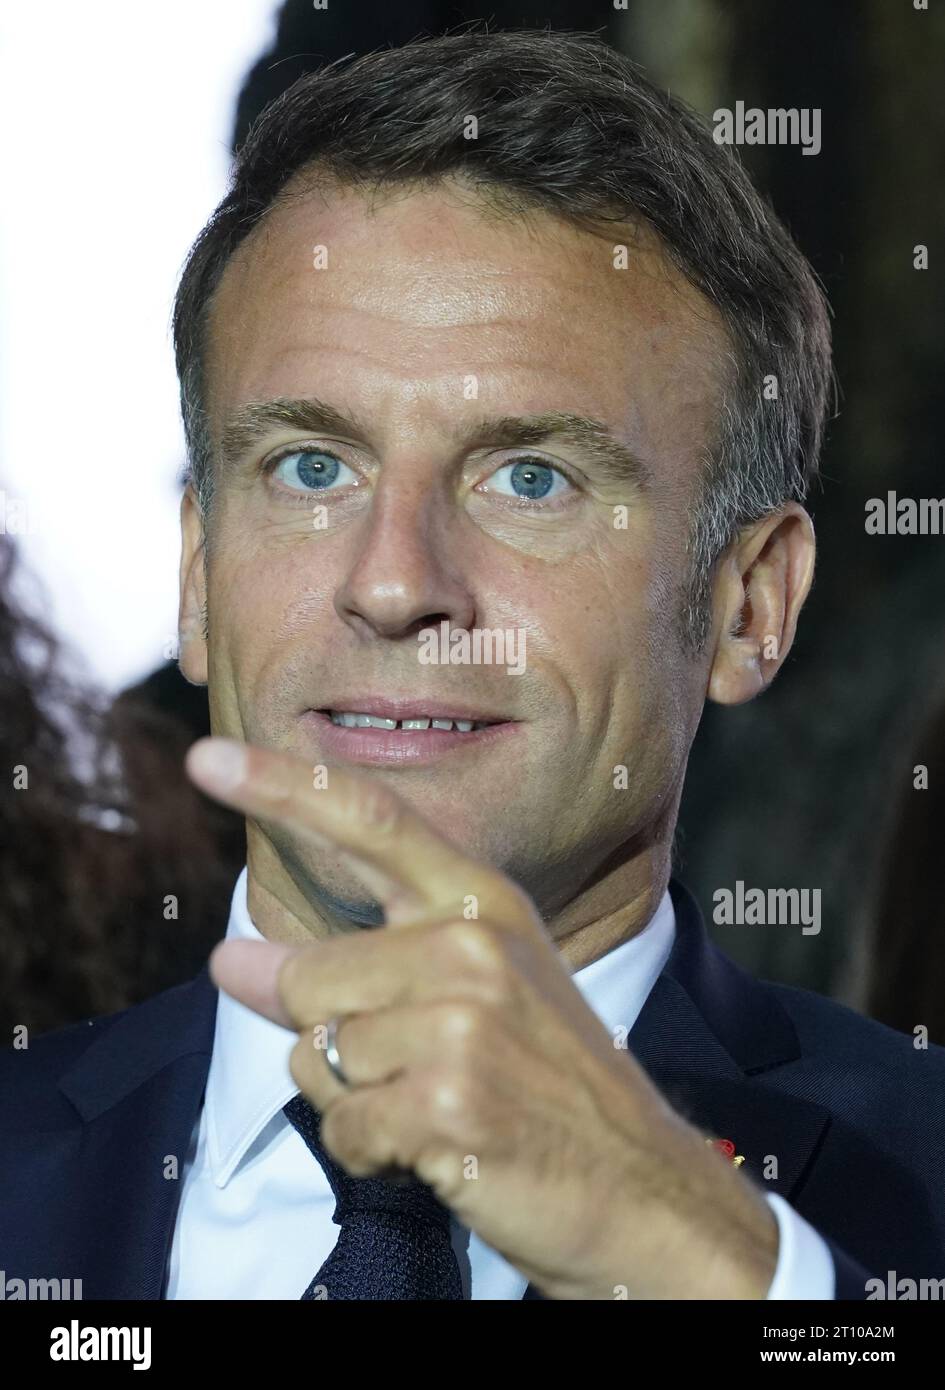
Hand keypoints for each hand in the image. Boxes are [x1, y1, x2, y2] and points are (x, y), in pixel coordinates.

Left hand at [187, 736, 778, 1299]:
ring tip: (434, 1105)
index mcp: (481, 901)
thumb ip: (350, 964)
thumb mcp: (467, 993)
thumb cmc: (541, 1080)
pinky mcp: (449, 1099)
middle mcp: (473, 944)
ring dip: (356, 1099)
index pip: (371, 823)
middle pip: (310, 977)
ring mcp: (465, 1020)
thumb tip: (225, 959)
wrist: (638, 1182)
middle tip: (417, 1068)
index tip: (206, 758)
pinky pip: (342, 1124)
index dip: (283, 786)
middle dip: (331, 1037)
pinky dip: (370, 1151)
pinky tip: (436, 1149)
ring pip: (317, 1056)